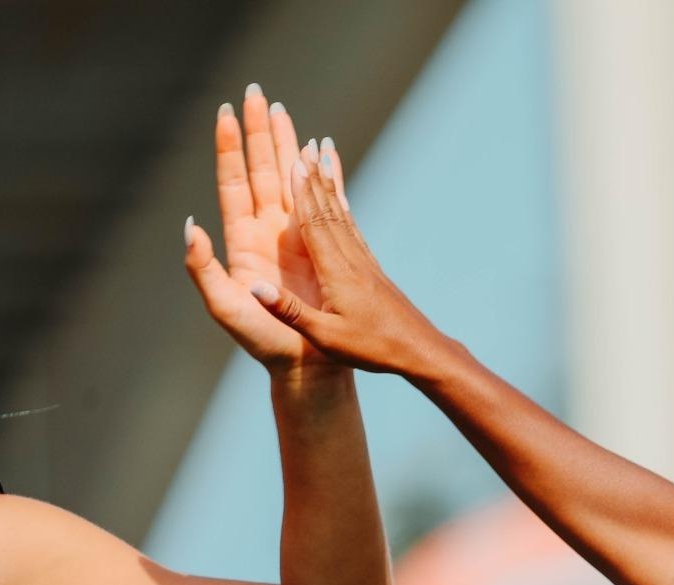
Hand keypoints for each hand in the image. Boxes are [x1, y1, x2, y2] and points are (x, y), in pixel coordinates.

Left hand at [182, 84, 340, 372]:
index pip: (234, 183)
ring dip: (289, 145)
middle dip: (259, 133)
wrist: (308, 366)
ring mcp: (298, 239)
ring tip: (287, 112)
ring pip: (292, 180)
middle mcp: (269, 233)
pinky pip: (325, 201)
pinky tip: (324, 152)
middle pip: (263, 170)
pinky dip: (326, 175)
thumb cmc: (265, 342)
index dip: (229, 148)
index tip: (225, 113)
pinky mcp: (325, 248)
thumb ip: (203, 269)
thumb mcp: (224, 308)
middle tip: (258, 94)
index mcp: (243, 241)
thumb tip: (191, 225)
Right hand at [248, 144, 446, 377]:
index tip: (293, 157)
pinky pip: (353, 228)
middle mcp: (351, 258)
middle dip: (312, 174)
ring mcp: (365, 262)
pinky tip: (341, 198)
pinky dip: (343, 206)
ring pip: (342, 213)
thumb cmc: (373, 349)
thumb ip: (289, 312)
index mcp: (337, 271)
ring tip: (321, 154)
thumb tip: (253, 287)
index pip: (314, 222)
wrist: (420, 353)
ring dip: (328, 182)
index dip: (302, 190)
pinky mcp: (373, 269)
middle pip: (327, 207)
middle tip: (304, 142)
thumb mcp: (325, 338)